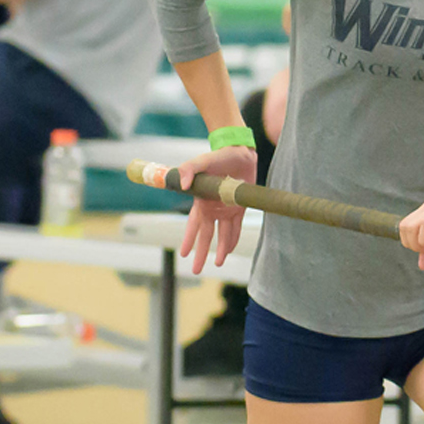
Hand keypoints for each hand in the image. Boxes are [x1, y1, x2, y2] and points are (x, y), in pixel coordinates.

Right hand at [176, 144, 257, 274]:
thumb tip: (182, 185)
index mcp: (201, 202)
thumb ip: (188, 170)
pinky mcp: (240, 207)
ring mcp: (227, 209)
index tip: (183, 254)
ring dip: (220, 250)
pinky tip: (229, 250)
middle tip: (196, 271)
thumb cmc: (216, 158)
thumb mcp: (200, 162)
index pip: (193, 225)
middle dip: (201, 253)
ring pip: (222, 235)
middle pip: (206, 235)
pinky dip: (233, 238)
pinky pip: (236, 227)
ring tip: (216, 264)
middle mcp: (213, 209)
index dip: (188, 240)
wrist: (239, 152)